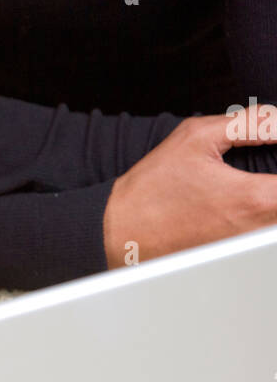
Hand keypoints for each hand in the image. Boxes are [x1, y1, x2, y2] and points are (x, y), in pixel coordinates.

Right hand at [103, 106, 276, 267]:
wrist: (120, 232)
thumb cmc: (151, 190)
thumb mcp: (196, 137)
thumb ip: (250, 123)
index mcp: (253, 198)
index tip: (276, 158)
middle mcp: (254, 230)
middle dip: (275, 184)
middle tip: (267, 169)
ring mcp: (244, 249)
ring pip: (274, 227)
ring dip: (271, 206)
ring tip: (259, 186)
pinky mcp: (232, 258)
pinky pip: (259, 239)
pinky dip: (261, 221)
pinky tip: (245, 206)